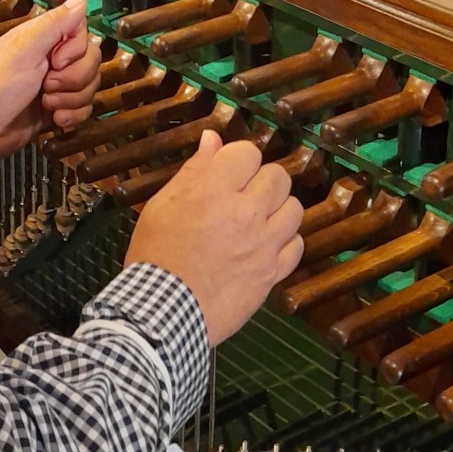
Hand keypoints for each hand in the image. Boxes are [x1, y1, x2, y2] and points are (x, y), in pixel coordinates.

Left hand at [0, 0, 101, 160]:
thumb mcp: (25, 48)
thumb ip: (55, 23)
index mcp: (46, 40)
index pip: (84, 36)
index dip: (75, 51)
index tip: (55, 61)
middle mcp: (55, 60)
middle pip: (91, 63)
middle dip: (73, 80)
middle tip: (46, 86)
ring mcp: (59, 86)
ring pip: (90, 87)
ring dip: (71, 100)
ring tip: (46, 104)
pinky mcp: (60, 108)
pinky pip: (84, 109)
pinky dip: (72, 116)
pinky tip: (55, 120)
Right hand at [123, 132, 303, 345]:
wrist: (163, 312)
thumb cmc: (155, 255)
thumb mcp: (162, 205)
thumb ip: (194, 171)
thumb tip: (213, 139)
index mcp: (215, 190)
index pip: (248, 152)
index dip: (238, 160)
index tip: (228, 173)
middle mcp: (246, 212)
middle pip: (278, 177)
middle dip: (261, 180)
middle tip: (243, 196)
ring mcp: (264, 244)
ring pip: (293, 208)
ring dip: (277, 209)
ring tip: (258, 221)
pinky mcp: (272, 273)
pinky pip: (296, 245)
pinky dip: (285, 242)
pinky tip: (266, 246)